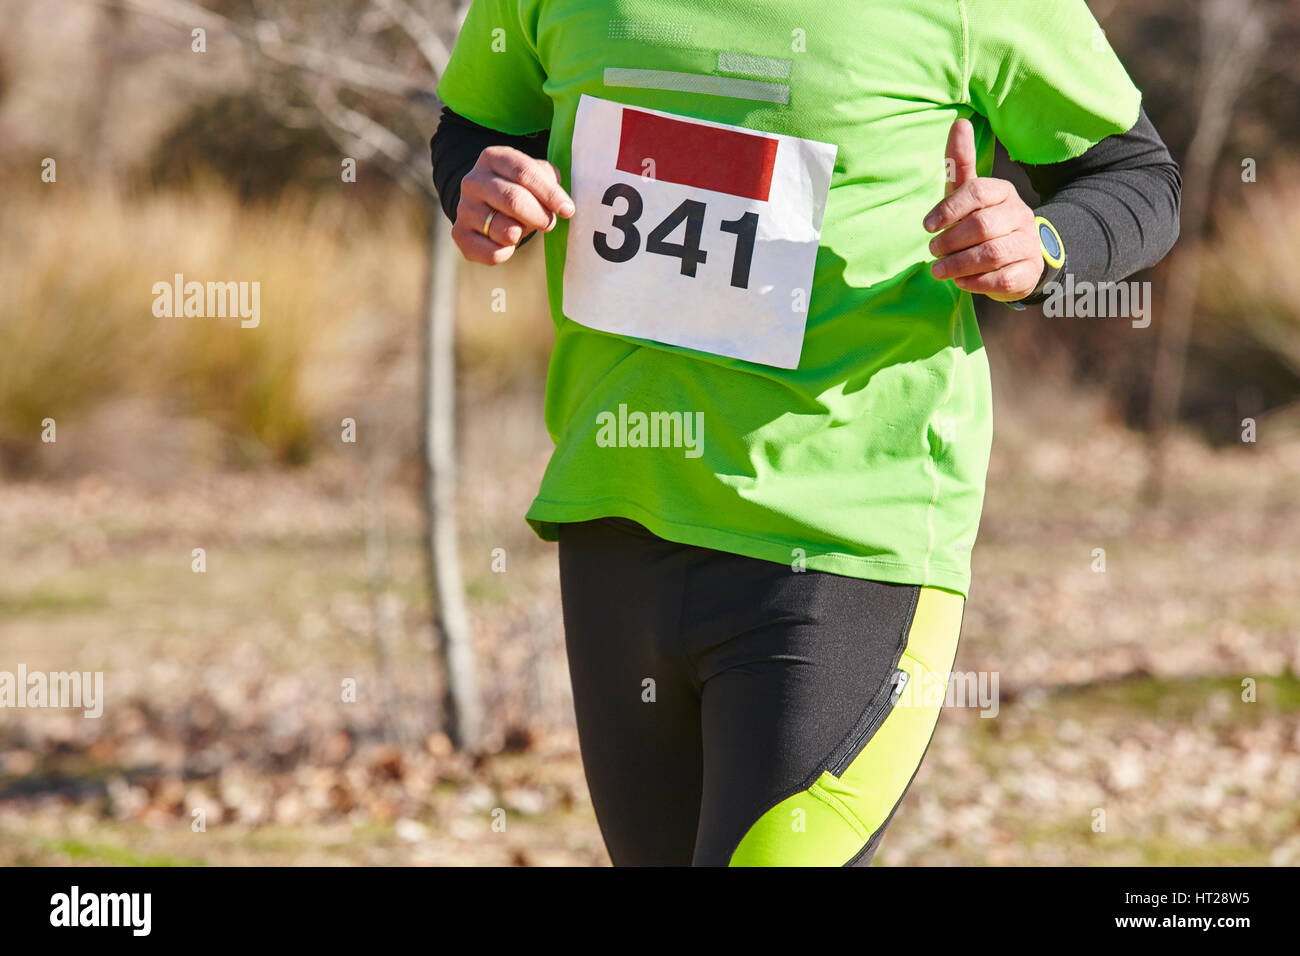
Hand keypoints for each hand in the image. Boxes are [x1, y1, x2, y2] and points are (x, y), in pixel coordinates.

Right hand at [452, 146, 575, 264]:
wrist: (488, 205)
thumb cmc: (521, 188)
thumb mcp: (536, 175)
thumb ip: (550, 183)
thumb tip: (563, 207)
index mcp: (492, 158)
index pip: (524, 173)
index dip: (550, 194)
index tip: (567, 210)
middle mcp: (473, 181)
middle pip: (514, 200)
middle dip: (539, 216)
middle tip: (548, 223)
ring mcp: (464, 208)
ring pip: (505, 230)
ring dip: (522, 234)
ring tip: (522, 228)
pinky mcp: (460, 234)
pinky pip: (493, 253)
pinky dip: (507, 252)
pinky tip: (507, 242)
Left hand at [922, 119, 1043, 301]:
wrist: (1020, 257)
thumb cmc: (984, 221)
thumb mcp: (970, 194)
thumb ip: (961, 163)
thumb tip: (960, 122)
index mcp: (1003, 192)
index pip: (977, 192)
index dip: (949, 209)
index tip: (927, 226)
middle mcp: (1020, 215)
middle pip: (983, 225)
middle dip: (950, 240)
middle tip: (932, 250)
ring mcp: (1028, 245)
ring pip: (992, 254)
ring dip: (958, 264)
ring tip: (938, 270)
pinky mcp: (1028, 273)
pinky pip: (1002, 279)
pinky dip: (976, 282)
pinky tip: (960, 282)